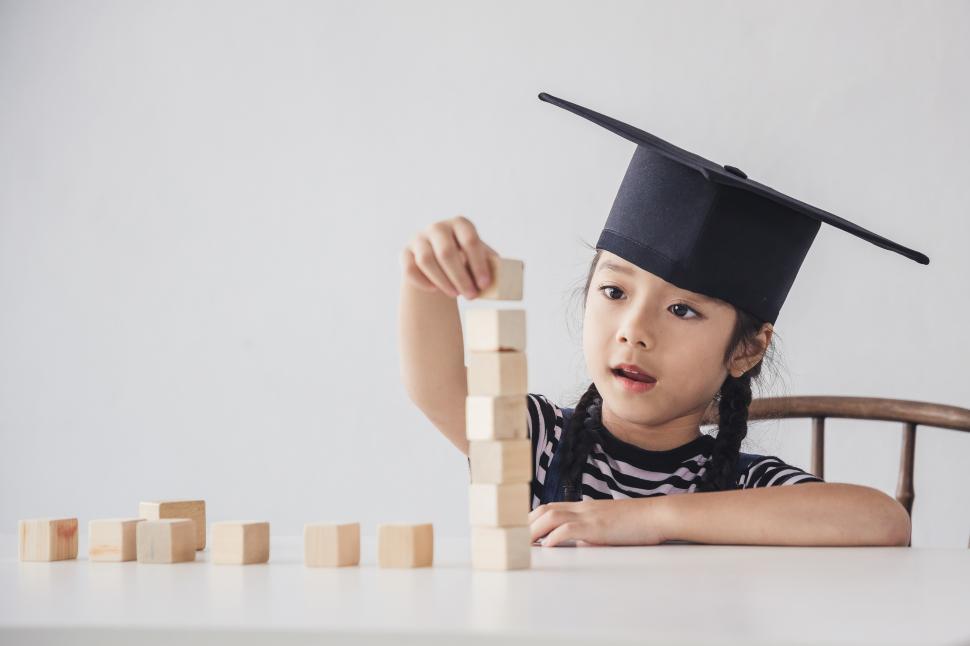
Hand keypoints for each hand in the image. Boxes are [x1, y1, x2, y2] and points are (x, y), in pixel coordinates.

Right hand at [401, 216, 498, 299]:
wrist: (438, 261)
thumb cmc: (465, 258)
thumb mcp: (480, 256)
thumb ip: (494, 262)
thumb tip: (517, 270)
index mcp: (460, 224)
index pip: (470, 241)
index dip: (478, 264)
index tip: (485, 284)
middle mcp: (438, 227)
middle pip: (447, 252)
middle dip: (460, 277)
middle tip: (472, 296)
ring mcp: (419, 238)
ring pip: (427, 260)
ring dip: (443, 281)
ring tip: (455, 295)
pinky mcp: (405, 252)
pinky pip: (409, 268)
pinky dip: (422, 281)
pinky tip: (434, 290)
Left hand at [529, 498, 668, 546]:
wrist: (657, 515)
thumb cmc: (636, 523)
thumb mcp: (608, 526)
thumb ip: (590, 532)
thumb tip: (578, 544)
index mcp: (584, 507)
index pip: (550, 508)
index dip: (532, 518)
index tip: (521, 531)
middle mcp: (582, 508)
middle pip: (544, 510)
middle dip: (526, 524)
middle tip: (512, 538)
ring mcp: (589, 515)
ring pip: (551, 516)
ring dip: (534, 530)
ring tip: (522, 544)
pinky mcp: (597, 526)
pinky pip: (570, 529)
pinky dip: (555, 537)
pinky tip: (547, 546)